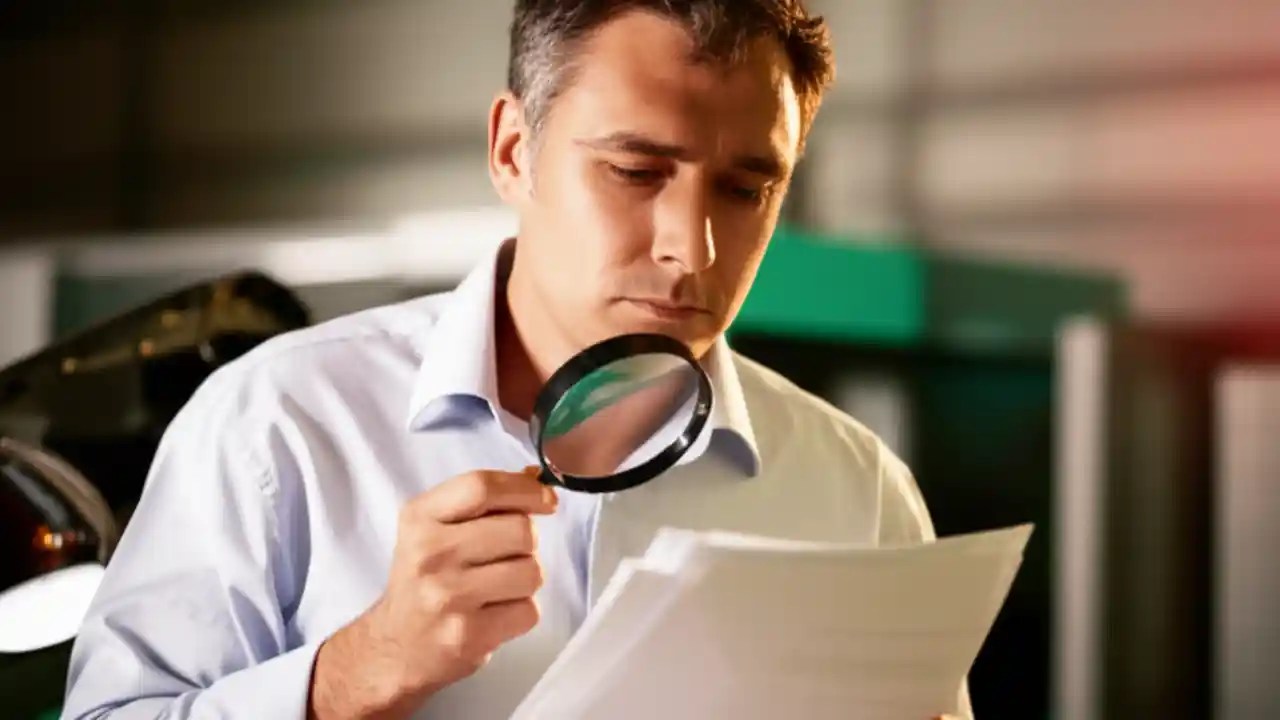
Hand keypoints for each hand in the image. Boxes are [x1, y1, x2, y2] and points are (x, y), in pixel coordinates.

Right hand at [308, 467, 557, 719]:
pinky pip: (529, 611)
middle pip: (520, 530)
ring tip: (499, 586)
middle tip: (508, 555)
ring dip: (526, 578)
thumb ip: (483, 500)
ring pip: (532, 572)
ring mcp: (448, 596)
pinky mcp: (468, 635)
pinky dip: (521, 612)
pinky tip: (494, 613)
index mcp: (420, 518)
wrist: (397, 645)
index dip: (525, 489)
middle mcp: (430, 554)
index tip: (545, 500)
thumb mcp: (435, 528)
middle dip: (527, 542)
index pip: (482, 486)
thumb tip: (536, 478)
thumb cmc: (426, 580)